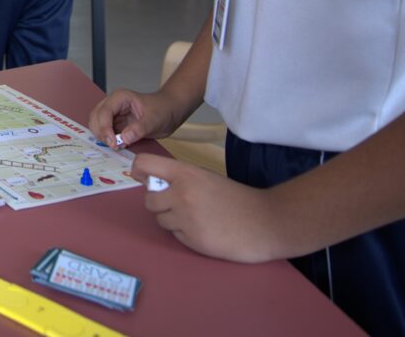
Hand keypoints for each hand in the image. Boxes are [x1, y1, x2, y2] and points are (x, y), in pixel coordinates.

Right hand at [87, 88, 180, 148]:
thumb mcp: (154, 120)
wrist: (170, 111)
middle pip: (95, 118)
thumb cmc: (163, 110)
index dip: (105, 128)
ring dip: (103, 137)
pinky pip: (105, 132)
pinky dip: (108, 140)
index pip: (104, 112)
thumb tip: (124, 139)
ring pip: (97, 125)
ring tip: (118, 146)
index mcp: (120, 98)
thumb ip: (139, 129)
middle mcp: (112, 104)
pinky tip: (118, 145)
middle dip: (101, 133)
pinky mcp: (115, 124)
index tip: (113, 143)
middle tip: (114, 146)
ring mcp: (113, 114)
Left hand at [131, 154, 283, 262]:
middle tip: (179, 202)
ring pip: (160, 219)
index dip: (139, 170)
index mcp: (186, 173)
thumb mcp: (206, 177)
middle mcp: (181, 194)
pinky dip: (184, 233)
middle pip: (148, 199)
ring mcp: (185, 218)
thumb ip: (179, 178)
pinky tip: (204, 229)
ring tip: (196, 217)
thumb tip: (150, 180)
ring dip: (172, 219)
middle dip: (160, 202)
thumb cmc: (236, 198)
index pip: (144, 164)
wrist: (265, 222)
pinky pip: (175, 235)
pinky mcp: (192, 240)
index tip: (142, 177)